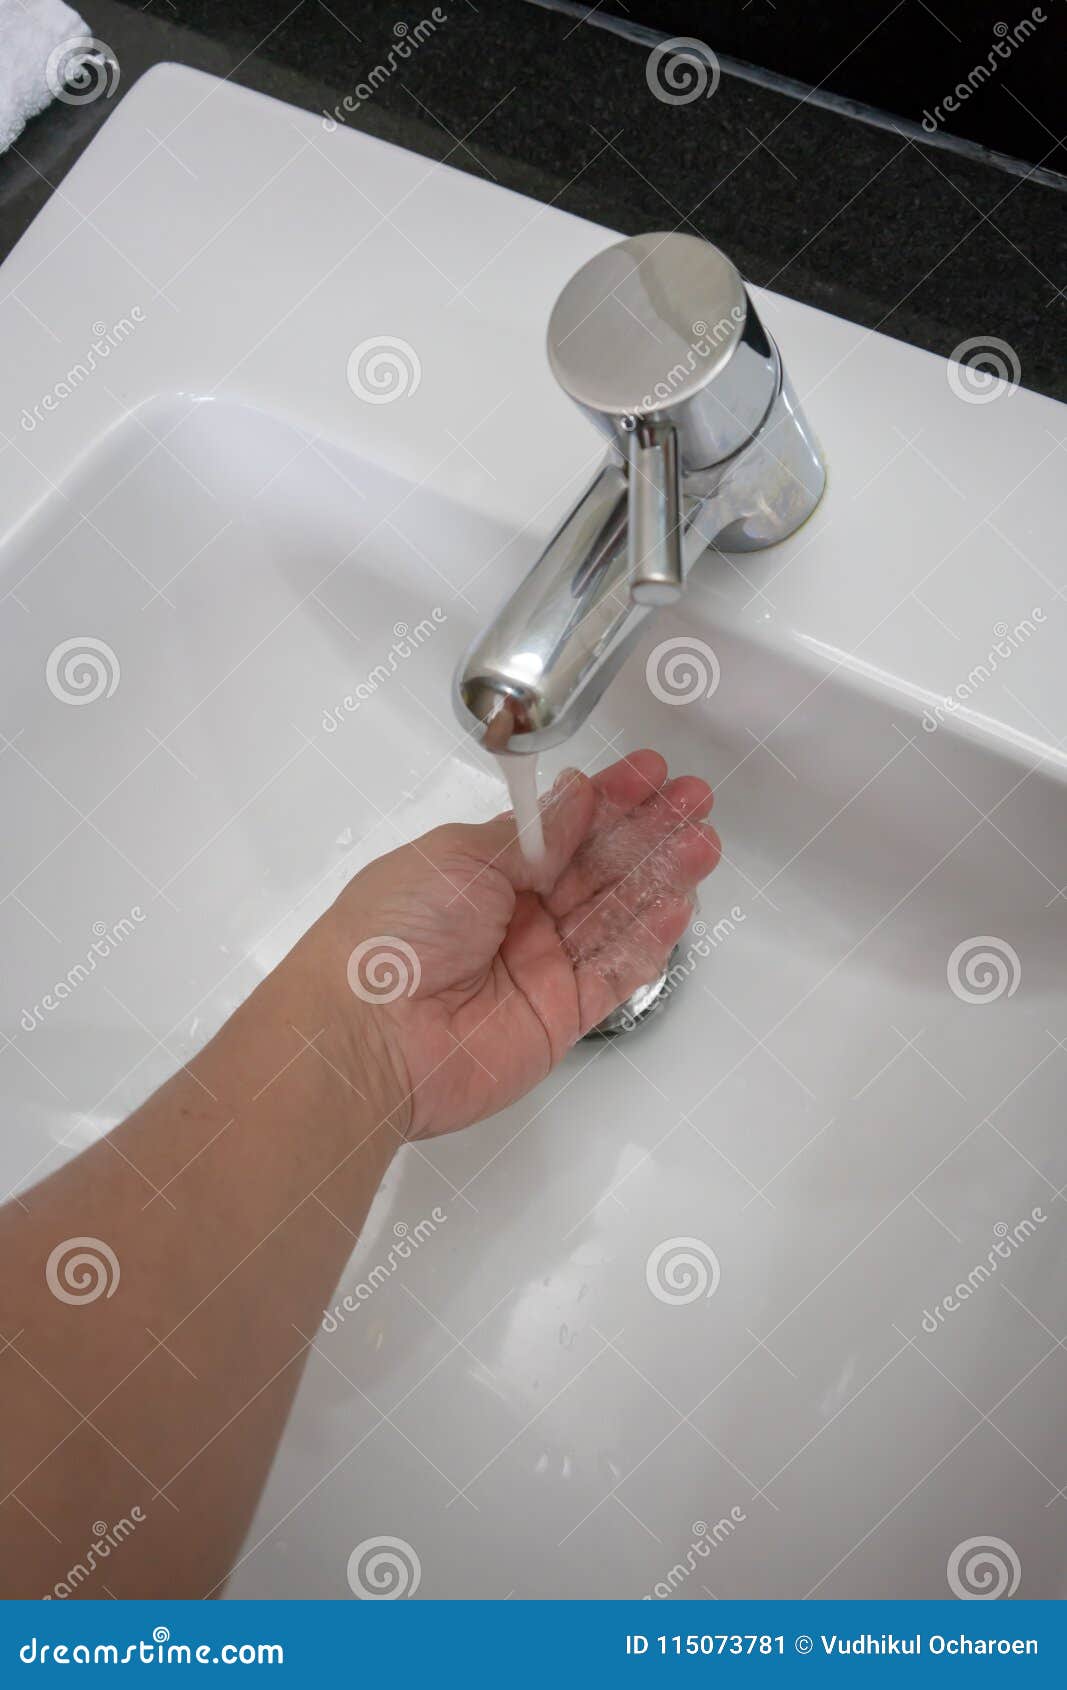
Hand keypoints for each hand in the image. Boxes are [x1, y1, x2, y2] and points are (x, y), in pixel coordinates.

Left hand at [316, 751, 719, 1140]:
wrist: (367, 1034)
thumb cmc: (392, 933)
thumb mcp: (459, 857)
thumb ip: (532, 834)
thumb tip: (578, 795)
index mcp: (481, 871)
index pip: (562, 828)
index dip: (609, 800)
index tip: (651, 773)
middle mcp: (514, 915)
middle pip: (598, 868)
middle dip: (648, 832)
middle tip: (696, 801)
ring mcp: (539, 966)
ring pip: (615, 915)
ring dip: (660, 878)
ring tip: (703, 844)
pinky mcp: (558, 1016)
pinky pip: (614, 974)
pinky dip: (648, 941)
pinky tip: (678, 906)